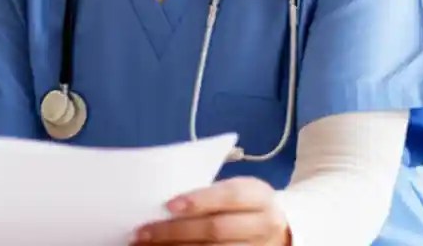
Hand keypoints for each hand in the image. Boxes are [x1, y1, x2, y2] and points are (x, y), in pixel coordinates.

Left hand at [131, 177, 289, 244]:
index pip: (229, 196)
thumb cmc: (243, 204)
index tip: (168, 205)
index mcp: (258, 195)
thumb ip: (207, 193)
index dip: (199, 200)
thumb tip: (161, 202)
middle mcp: (263, 224)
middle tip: (142, 232)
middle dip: (176, 231)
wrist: (279, 228)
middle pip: (217, 229)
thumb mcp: (235, 190)